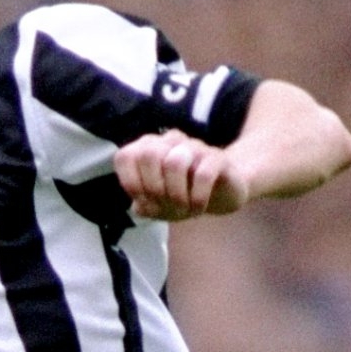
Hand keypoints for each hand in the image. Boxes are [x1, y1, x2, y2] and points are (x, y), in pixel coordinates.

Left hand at [115, 131, 249, 219]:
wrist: (224, 191)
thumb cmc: (185, 194)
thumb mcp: (160, 205)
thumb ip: (143, 205)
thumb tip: (138, 207)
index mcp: (150, 148)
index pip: (126, 157)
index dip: (131, 183)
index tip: (144, 201)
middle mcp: (170, 142)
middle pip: (148, 155)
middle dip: (154, 189)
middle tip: (166, 206)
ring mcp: (195, 147)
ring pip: (174, 162)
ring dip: (176, 194)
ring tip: (184, 209)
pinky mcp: (217, 158)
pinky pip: (203, 174)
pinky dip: (198, 197)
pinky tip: (199, 207)